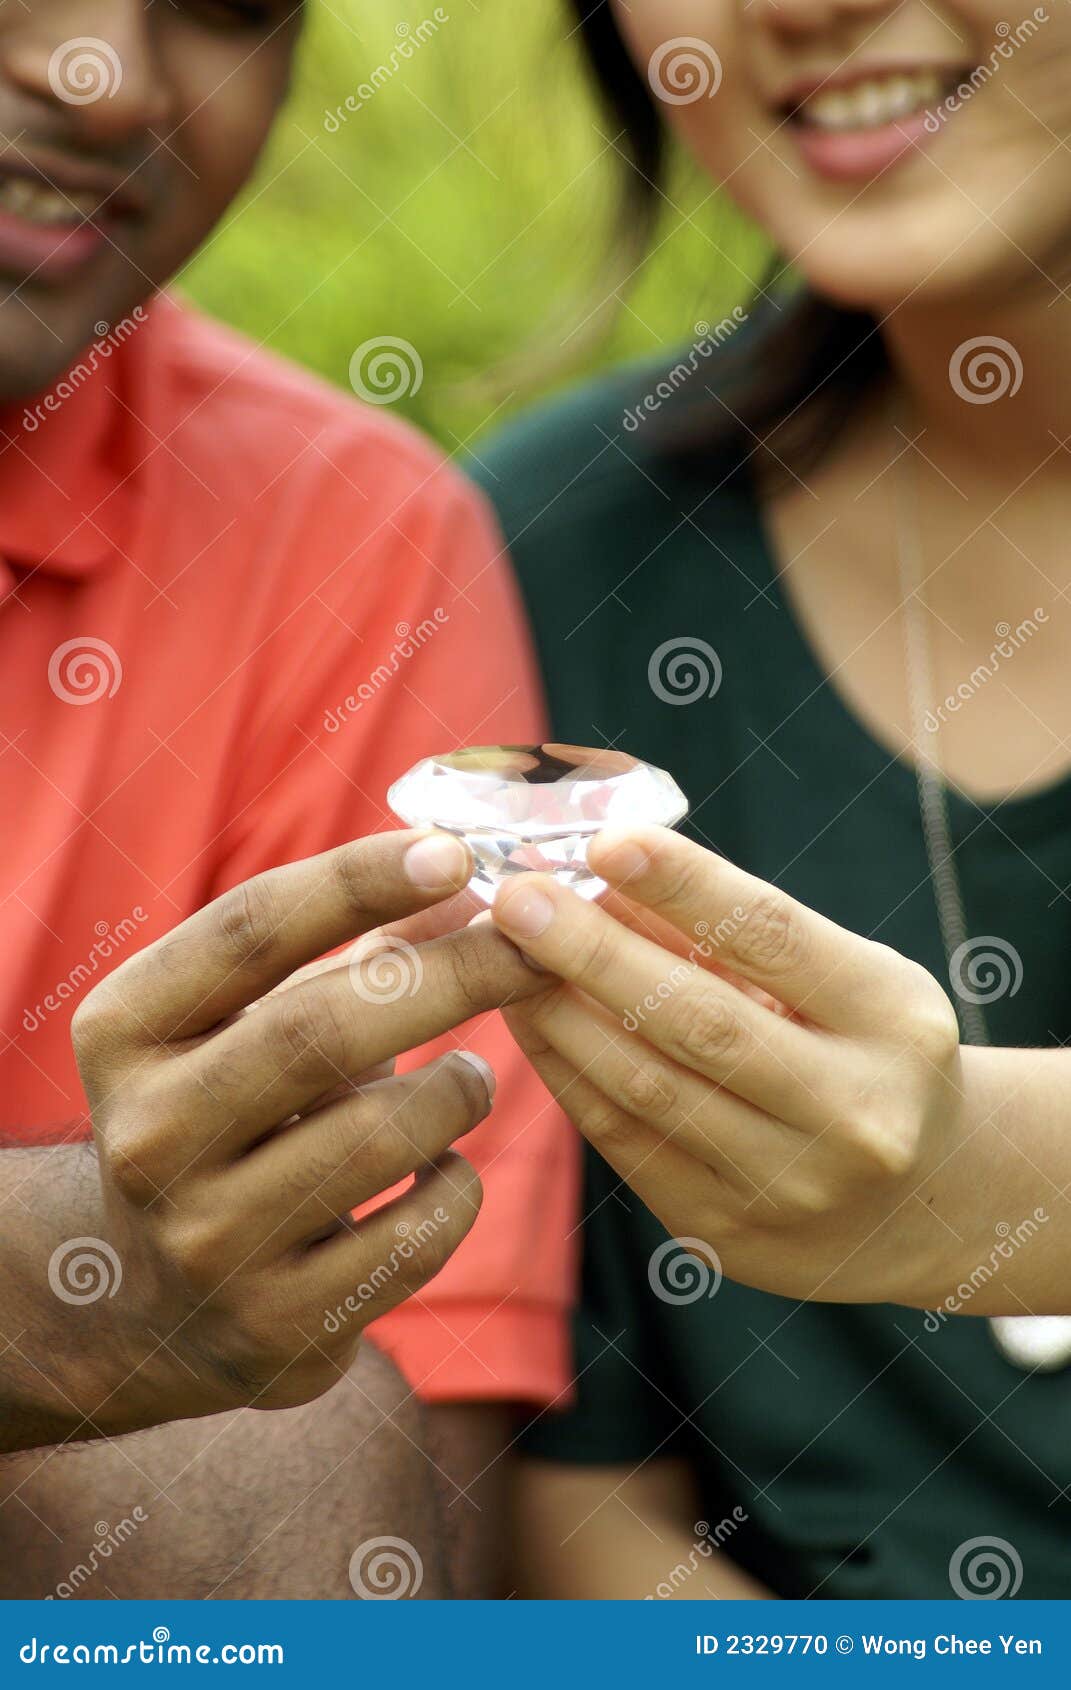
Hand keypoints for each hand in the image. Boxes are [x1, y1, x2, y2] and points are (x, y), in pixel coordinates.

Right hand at [70, 829, 540, 1430]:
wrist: (154, 1298)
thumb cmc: (229, 1113)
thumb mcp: (243, 1023)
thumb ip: (341, 955)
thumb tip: (466, 885)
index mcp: (124, 1033)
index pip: (249, 930)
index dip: (360, 880)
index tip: (457, 853)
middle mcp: (147, 1137)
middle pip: (321, 1028)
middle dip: (453, 975)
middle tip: (535, 949)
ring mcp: (206, 1243)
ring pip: (386, 1136)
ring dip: (460, 1091)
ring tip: (470, 1078)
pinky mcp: (275, 1330)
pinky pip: (417, 1237)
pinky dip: (458, 1187)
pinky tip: (445, 1168)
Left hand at [492, 825, 964, 1304]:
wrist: (918, 1201)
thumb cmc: (864, 1051)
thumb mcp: (839, 977)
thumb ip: (734, 934)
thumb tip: (605, 876)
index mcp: (893, 1021)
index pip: (774, 936)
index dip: (685, 885)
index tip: (605, 841)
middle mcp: (853, 1113)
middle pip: (698, 1019)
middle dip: (593, 952)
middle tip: (518, 898)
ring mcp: (790, 1187)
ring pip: (646, 1089)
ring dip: (560, 1013)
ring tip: (506, 955)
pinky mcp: (726, 1234)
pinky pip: (623, 1142)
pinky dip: (569, 1073)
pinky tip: (533, 1021)